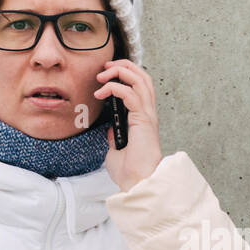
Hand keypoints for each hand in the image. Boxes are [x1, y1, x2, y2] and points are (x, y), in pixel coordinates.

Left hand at [96, 58, 161, 192]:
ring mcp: (147, 115)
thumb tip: (111, 129)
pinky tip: (101, 92)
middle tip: (105, 68)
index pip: (140, 86)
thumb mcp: (116, 151)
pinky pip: (130, 93)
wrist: (137, 183)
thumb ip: (115, 138)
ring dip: (120, 71)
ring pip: (140, 79)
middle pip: (142, 76)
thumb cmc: (130, 172)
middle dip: (123, 66)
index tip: (105, 76)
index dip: (125, 75)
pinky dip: (114, 87)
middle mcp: (148, 114)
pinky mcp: (143, 120)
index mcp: (143, 119)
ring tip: (102, 75)